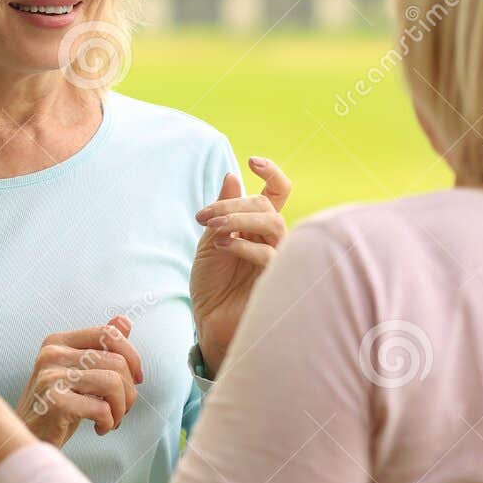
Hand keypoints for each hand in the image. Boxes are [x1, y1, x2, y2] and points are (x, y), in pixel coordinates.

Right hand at [14, 318, 144, 445]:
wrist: (30, 436)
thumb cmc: (57, 406)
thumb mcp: (78, 372)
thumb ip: (99, 346)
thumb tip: (124, 320)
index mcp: (58, 342)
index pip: (109, 334)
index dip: (132, 357)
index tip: (136, 380)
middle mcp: (52, 354)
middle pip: (116, 362)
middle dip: (129, 391)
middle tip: (121, 409)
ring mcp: (51, 377)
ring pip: (112, 383)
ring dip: (120, 408)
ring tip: (111, 419)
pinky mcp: (55, 402)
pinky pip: (101, 408)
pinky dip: (108, 422)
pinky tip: (99, 428)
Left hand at [190, 157, 291, 373]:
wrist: (209, 322)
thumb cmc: (212, 285)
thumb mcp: (210, 241)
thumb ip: (223, 211)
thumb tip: (232, 176)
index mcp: (257, 227)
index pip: (277, 193)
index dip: (272, 173)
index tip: (252, 160)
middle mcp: (273, 239)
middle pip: (266, 206)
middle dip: (233, 205)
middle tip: (203, 217)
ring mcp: (279, 259)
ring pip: (273, 224)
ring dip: (239, 220)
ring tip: (213, 229)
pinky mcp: (278, 280)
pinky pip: (271, 254)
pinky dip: (245, 245)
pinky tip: (224, 247)